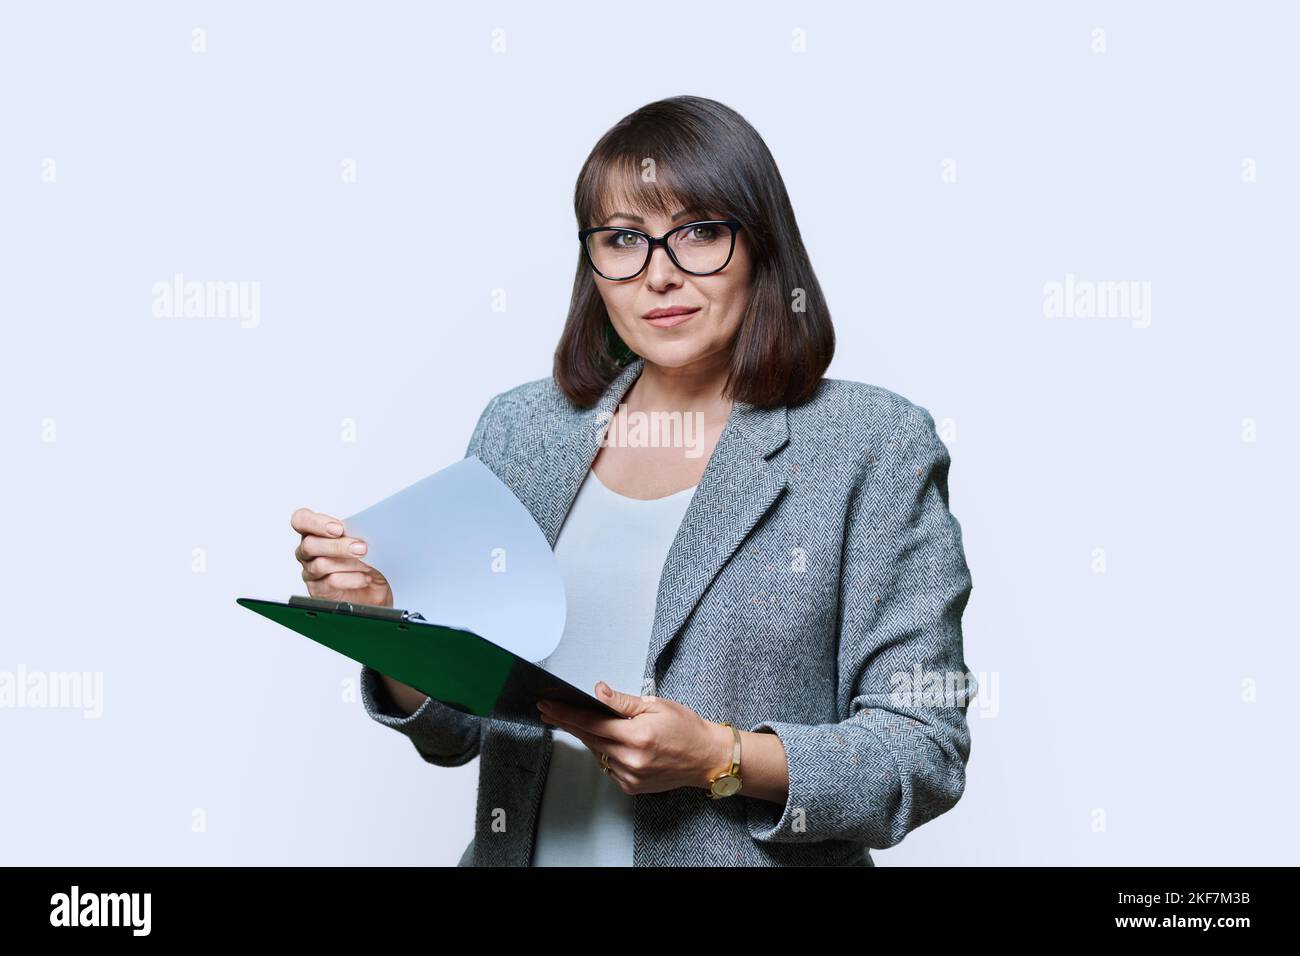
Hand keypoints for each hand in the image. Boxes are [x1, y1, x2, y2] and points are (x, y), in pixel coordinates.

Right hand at [290, 507, 392, 607]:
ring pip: (320, 565)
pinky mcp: (318, 590)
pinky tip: (364, 578)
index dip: (316, 523)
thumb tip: (363, 526)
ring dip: (348, 563)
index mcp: (315, 532)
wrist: (376, 586)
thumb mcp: (365, 540)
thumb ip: (357, 531)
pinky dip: (351, 579)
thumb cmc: (367, 559)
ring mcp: (311, 571)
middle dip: (338, 546)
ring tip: (367, 564)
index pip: (301, 520)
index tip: (339, 528)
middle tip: (361, 548)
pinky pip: (330, 582)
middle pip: (309, 545)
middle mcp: (308, 552)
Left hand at [535, 682, 730, 794]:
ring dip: (585, 736)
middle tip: (549, 709)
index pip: (590, 722)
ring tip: (574, 720)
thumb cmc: (686, 729)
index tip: (547, 704)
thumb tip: (598, 692)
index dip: (565, 712)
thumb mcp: (656, 705)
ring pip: (597, 752)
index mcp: (637, 737)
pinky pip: (607, 766)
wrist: (707, 758)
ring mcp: (630, 777)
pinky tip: (605, 740)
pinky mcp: (631, 787)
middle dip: (567, 722)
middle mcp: (631, 760)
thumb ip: (622, 702)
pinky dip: (603, 751)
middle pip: (588, 738)